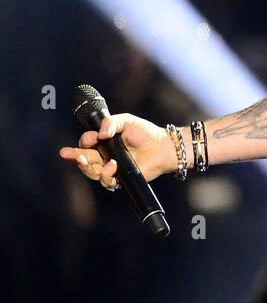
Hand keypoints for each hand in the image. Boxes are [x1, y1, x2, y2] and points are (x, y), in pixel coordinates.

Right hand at [58, 112, 172, 189]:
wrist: (163, 147)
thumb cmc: (145, 133)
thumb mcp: (126, 121)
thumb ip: (111, 123)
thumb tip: (100, 134)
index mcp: (104, 142)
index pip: (86, 143)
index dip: (85, 140)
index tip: (93, 137)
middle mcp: (104, 155)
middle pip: (83, 159)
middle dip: (73, 156)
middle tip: (66, 153)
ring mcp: (111, 167)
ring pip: (90, 171)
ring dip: (86, 167)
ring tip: (87, 160)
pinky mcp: (120, 178)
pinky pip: (106, 181)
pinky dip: (105, 174)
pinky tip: (112, 165)